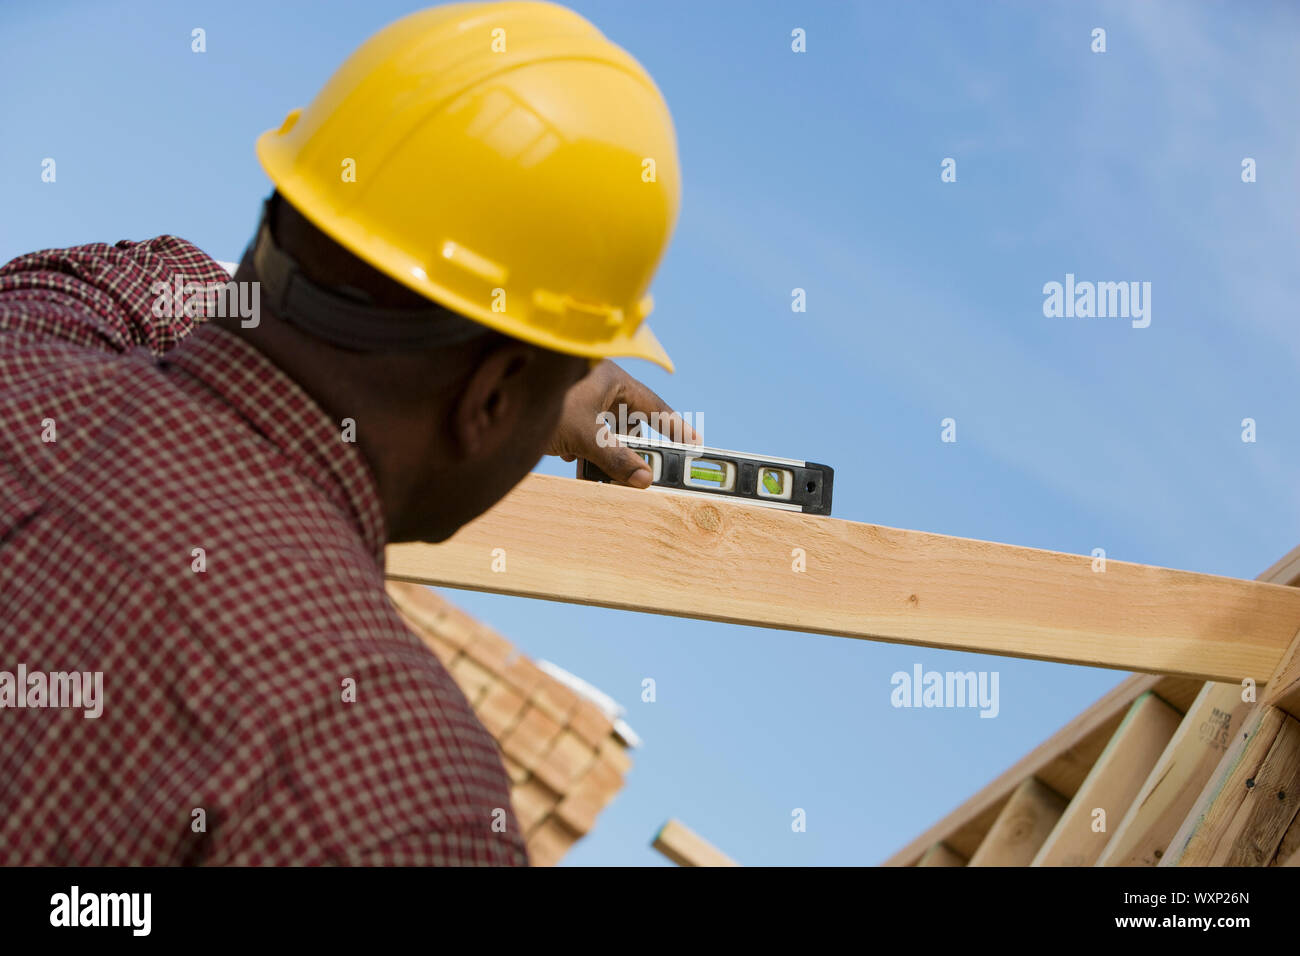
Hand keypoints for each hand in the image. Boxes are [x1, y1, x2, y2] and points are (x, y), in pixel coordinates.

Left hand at [547, 360, 700, 487]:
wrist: (491, 399)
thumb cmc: (541, 403)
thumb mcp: (585, 436)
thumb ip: (617, 458)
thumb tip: (645, 479)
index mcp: (610, 377)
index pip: (652, 405)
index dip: (674, 426)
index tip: (694, 443)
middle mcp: (597, 381)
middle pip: (629, 418)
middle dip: (631, 446)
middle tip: (641, 471)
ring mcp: (578, 394)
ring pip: (605, 427)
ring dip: (605, 450)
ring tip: (601, 470)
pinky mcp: (562, 408)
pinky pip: (585, 430)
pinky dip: (585, 447)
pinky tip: (574, 459)